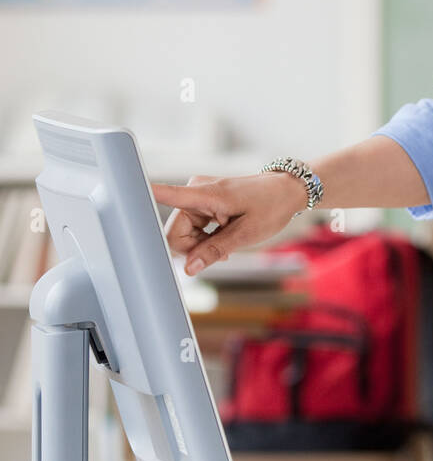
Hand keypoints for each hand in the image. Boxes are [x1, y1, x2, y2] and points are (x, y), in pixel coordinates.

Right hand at [151, 171, 306, 275]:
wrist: (286, 191)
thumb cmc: (270, 206)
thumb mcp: (247, 234)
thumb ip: (215, 251)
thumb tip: (189, 269)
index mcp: (205, 194)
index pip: (166, 194)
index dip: (144, 196)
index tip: (119, 193)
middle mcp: (195, 192)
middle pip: (174, 233)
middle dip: (194, 248)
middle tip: (221, 248)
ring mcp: (196, 197)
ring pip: (182, 235)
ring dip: (201, 244)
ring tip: (227, 238)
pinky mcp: (200, 203)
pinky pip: (190, 229)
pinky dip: (205, 238)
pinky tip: (222, 235)